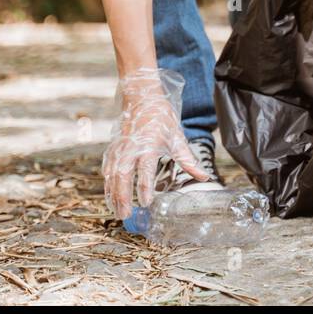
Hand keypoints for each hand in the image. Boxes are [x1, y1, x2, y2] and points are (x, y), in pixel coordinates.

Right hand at [101, 67, 206, 218]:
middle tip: (126, 215)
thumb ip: (189, 160)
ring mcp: (119, 148)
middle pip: (123, 176)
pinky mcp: (112, 148)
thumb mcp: (177, 138)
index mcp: (148, 145)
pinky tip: (110, 197)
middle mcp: (131, 148)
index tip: (146, 203)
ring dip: (113, 194)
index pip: (145, 170)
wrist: (141, 98)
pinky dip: (107, 184)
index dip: (145, 187)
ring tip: (118, 212)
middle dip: (123, 197)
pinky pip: (107, 169)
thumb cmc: (161, 118)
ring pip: (112, 175)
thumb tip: (206, 177)